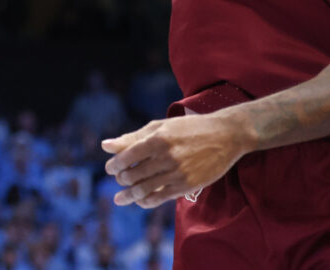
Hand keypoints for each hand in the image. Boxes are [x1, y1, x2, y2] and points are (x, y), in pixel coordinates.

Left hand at [100, 111, 248, 207]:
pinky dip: (146, 201)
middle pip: (134, 175)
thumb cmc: (188, 129)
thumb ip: (132, 137)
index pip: (127, 156)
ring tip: (120, 198)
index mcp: (158, 138)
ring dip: (129, 196)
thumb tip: (105, 146)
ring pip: (145, 189)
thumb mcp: (160, 127)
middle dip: (122, 180)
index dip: (114, 165)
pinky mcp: (187, 185)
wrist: (225, 136)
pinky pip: (160, 198)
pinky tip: (140, 201)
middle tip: (119, 180)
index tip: (110, 169)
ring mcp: (178, 173)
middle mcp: (166, 157)